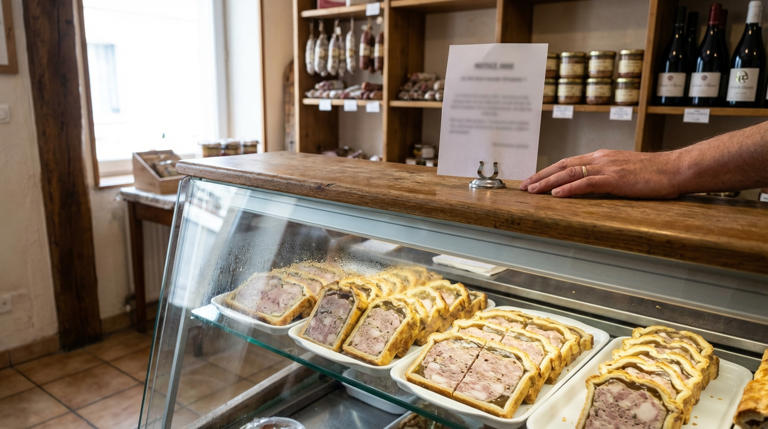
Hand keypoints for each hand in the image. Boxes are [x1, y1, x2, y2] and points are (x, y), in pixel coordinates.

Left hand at [519, 149, 680, 197]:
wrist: (676, 169)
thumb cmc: (654, 174)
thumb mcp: (624, 171)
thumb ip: (606, 176)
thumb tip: (591, 185)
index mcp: (602, 157)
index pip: (568, 162)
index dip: (548, 171)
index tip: (533, 180)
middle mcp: (600, 158)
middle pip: (563, 165)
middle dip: (541, 176)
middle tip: (524, 187)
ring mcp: (607, 167)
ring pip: (570, 172)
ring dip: (549, 182)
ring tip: (533, 191)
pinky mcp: (615, 179)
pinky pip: (587, 183)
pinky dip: (569, 188)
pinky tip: (556, 195)